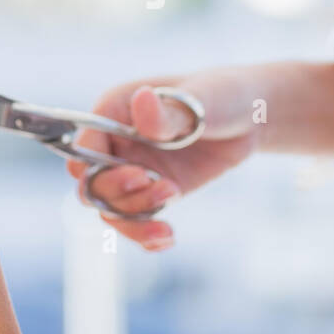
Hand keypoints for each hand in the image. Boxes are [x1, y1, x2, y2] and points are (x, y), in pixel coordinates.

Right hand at [65, 67, 261, 250]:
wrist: (250, 118)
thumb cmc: (221, 94)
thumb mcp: (201, 100)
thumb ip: (169, 111)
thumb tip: (142, 99)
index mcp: (115, 111)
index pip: (83, 146)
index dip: (100, 168)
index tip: (139, 173)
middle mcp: (116, 143)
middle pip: (92, 186)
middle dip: (120, 198)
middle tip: (165, 190)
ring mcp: (133, 171)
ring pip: (111, 210)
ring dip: (135, 221)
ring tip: (170, 216)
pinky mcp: (153, 193)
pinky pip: (135, 222)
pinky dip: (145, 237)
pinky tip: (168, 239)